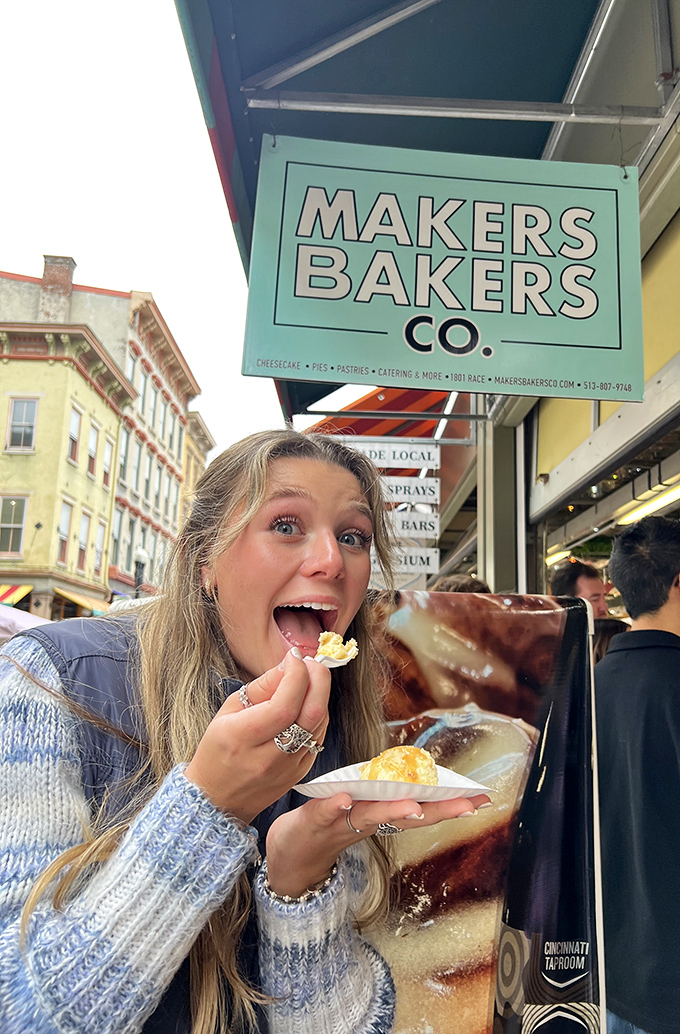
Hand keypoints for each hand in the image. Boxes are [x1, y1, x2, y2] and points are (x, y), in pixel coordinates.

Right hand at [184, 649, 329, 822]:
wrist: (217, 798)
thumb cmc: (218, 749)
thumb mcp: (228, 711)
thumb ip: (261, 687)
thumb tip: (289, 665)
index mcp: (243, 737)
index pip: (284, 704)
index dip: (296, 675)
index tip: (294, 657)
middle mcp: (268, 756)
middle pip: (310, 714)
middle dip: (318, 680)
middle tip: (310, 663)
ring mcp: (288, 768)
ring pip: (319, 724)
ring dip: (320, 695)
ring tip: (308, 679)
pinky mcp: (300, 773)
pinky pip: (318, 737)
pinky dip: (318, 714)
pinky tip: (307, 703)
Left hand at [264, 791, 491, 897]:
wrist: (287, 859)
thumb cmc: (328, 826)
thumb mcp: (360, 809)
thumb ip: (385, 795)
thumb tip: (416, 773)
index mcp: (381, 814)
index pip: (420, 807)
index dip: (450, 803)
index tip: (481, 797)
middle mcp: (365, 821)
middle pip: (405, 814)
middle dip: (437, 809)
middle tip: (468, 804)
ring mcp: (339, 823)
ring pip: (369, 815)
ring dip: (391, 810)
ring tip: (413, 804)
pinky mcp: (310, 822)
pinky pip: (323, 814)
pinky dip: (333, 808)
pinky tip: (343, 800)